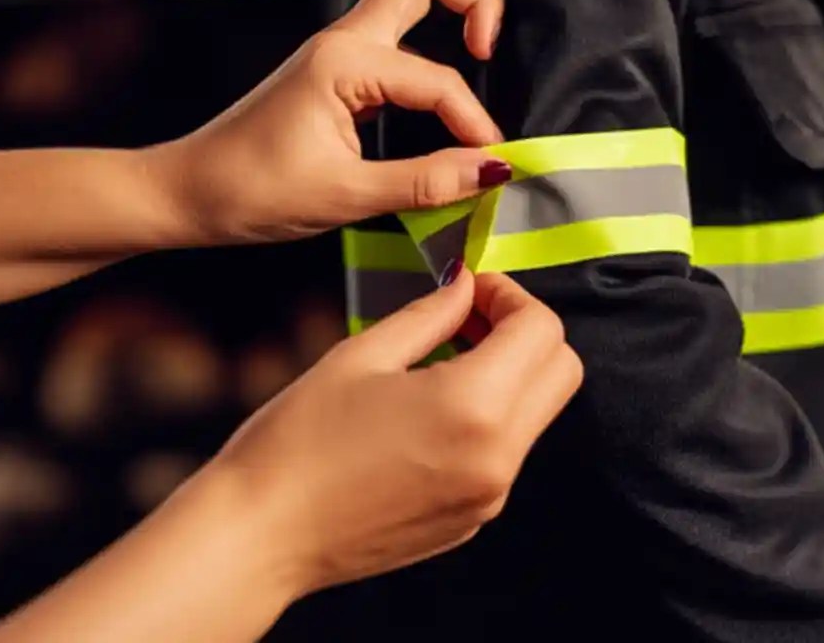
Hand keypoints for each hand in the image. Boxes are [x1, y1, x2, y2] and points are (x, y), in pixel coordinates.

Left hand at [152, 0, 509, 244]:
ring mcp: (338, 55)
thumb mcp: (345, 196)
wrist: (186, 193)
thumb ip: (425, 182)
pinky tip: (439, 112)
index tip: (491, 166)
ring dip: (453, 24)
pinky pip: (397, 50)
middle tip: (492, 53)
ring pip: (410, 5)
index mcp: (344, 62)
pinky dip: (429, 67)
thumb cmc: (250, 192)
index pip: (437, 81)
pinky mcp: (336, 76)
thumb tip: (490, 171)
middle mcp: (343, 43)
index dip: (474, 124)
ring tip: (478, 78)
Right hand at [206, 271, 581, 597]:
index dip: (511, 296)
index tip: (472, 288)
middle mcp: (497, 457)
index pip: (542, 331)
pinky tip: (428, 410)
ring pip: (537, 413)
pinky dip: (488, 419)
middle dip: (525, 332)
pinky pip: (506, 453)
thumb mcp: (360, 356)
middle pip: (561, 371)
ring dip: (509, 375)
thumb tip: (464, 288)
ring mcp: (490, 495)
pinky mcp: (473, 518)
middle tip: (469, 318)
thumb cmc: (296, 444)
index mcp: (473, 407)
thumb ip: (429, 316)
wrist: (262, 535)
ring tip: (442, 360)